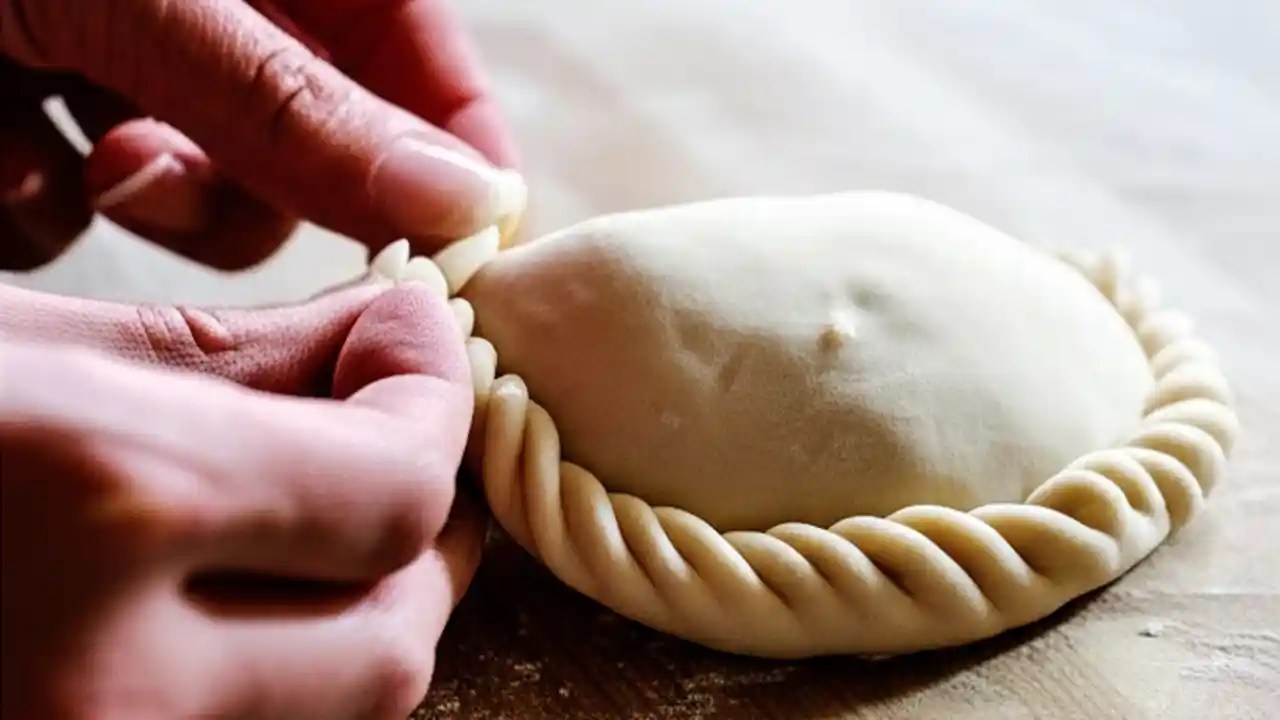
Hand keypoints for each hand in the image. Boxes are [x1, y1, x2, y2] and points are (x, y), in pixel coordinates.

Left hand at [0, 0, 522, 270]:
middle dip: (263, 189)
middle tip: (199, 186)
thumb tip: (458, 197)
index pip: (410, 41)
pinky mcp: (29, 132)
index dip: (452, 134)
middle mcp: (203, 18)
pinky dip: (47, 207)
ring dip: (156, 203)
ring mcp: (110, 75)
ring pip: (207, 198)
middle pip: (313, 143)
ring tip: (87, 169)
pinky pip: (84, 211)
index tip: (471, 237)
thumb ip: (288, 101)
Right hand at [0, 281, 483, 717]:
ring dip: (347, 613)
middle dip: (414, 536)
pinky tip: (215, 596)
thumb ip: (219, 353)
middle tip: (382, 439)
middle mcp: (120, 677)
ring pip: (330, 711)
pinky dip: (267, 668)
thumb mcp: (14, 346)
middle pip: (390, 646)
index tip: (410, 341)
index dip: (433, 407)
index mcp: (116, 499)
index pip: (398, 492)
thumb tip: (371, 341)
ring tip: (297, 518)